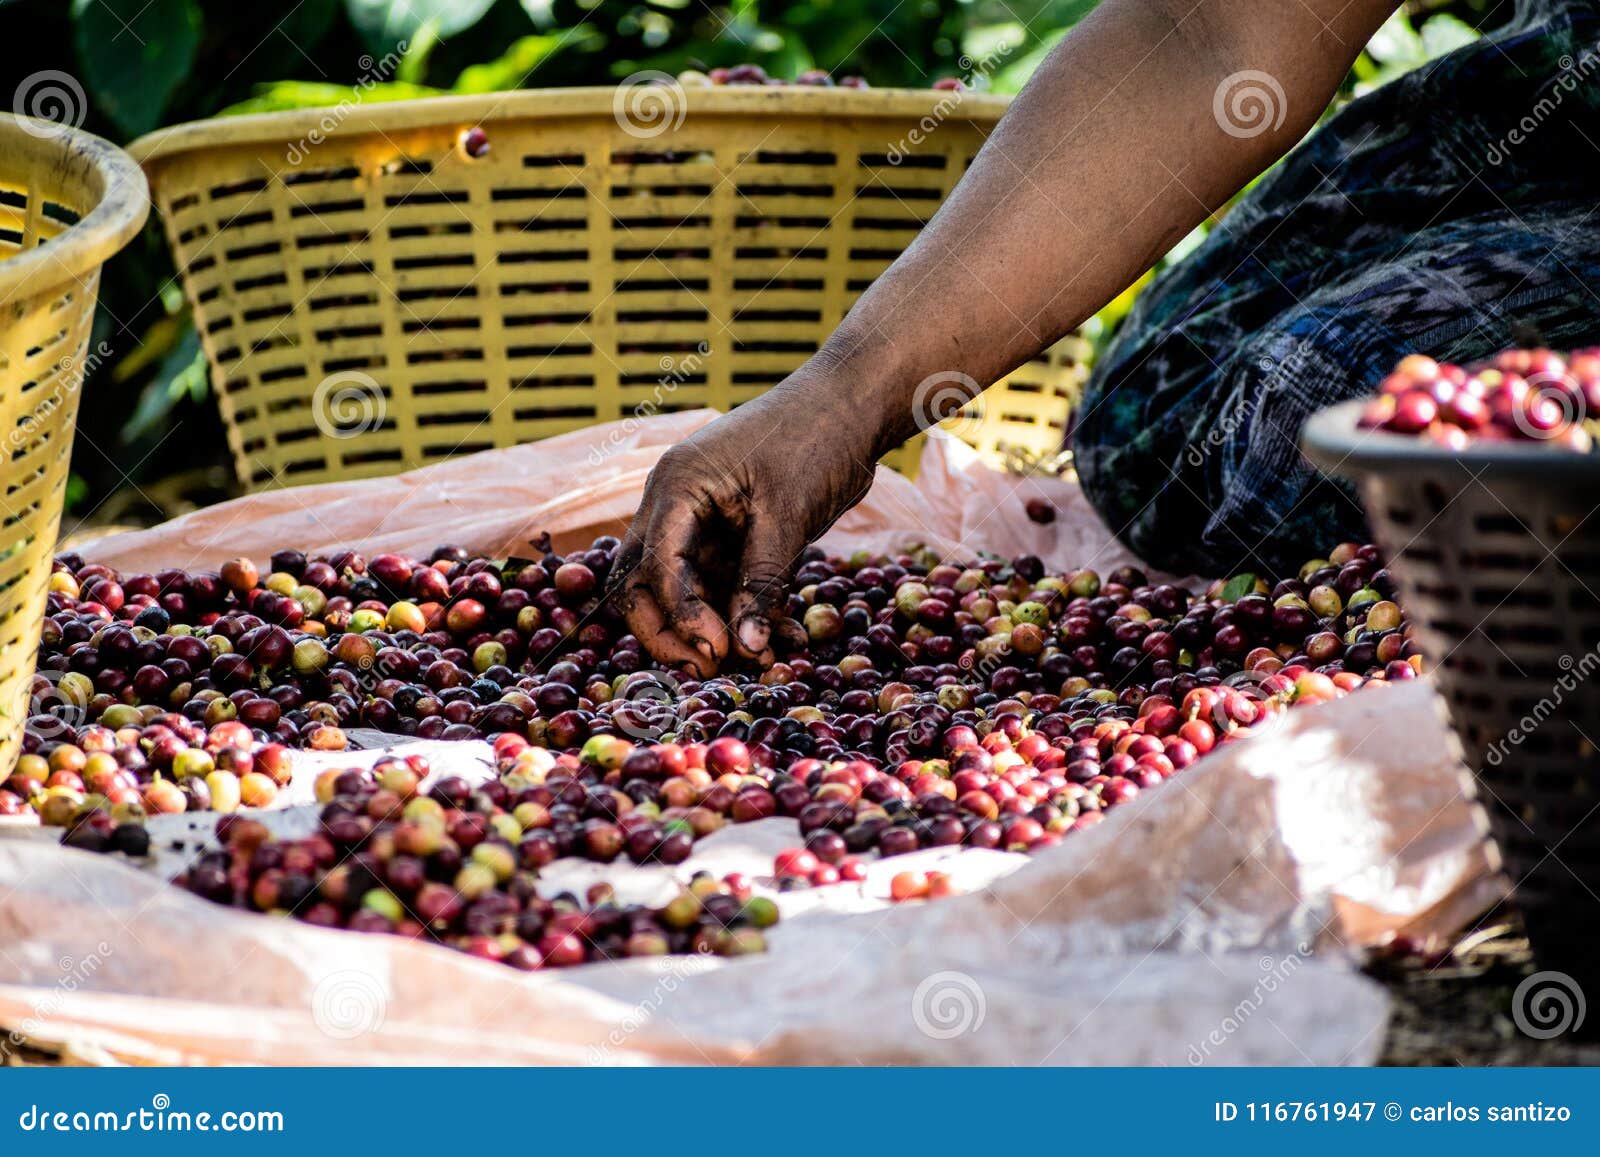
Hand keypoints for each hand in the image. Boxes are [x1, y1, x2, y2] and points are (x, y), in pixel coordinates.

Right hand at [615, 377, 878, 675]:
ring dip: (718, 628)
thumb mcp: (788, 517)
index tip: (718, 650)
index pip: (653, 567)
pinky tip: (782, 636)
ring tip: (763, 659)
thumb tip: (745, 649)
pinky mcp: (731, 533)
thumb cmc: (816, 442)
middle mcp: (676, 505)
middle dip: (672, 631)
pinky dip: (747, 611)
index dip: (680, 616)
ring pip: (688, 590)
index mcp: (677, 488)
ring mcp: (701, 519)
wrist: (853, 404)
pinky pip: (725, 583)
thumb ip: (762, 582)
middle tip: (712, 668)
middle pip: (645, 583)